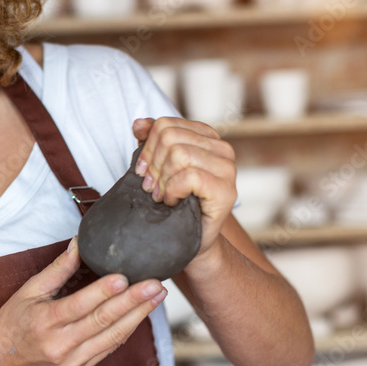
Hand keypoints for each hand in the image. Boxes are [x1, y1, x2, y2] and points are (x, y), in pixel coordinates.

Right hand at [0, 237, 167, 365]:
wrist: (4, 361)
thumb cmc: (14, 321)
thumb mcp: (29, 290)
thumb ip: (57, 269)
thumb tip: (80, 243)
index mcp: (46, 321)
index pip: (81, 305)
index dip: (104, 291)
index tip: (125, 277)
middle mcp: (61, 344)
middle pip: (103, 322)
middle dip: (133, 302)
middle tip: (156, 285)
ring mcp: (73, 359)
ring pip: (113, 337)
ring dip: (139, 316)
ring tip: (158, 296)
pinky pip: (110, 348)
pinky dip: (128, 330)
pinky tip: (142, 313)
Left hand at [131, 117, 236, 261]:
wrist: (190, 241)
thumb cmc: (175, 203)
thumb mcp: (159, 167)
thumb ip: (152, 142)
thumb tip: (138, 124)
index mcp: (207, 137)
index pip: (165, 124)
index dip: (147, 147)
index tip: (142, 170)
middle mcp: (222, 149)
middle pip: (170, 138)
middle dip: (153, 165)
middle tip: (150, 187)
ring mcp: (228, 169)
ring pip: (180, 154)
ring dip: (162, 180)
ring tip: (160, 195)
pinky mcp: (227, 191)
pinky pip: (190, 177)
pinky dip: (173, 191)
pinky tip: (171, 202)